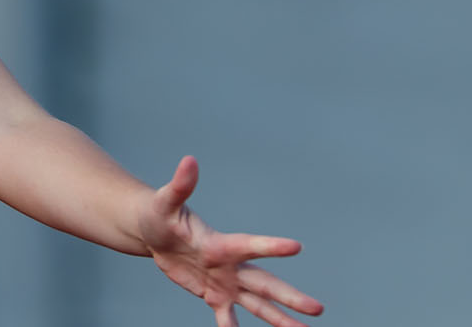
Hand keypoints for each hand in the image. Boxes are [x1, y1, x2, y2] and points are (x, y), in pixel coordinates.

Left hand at [137, 156, 324, 326]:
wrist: (153, 232)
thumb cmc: (160, 213)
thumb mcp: (165, 201)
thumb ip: (180, 185)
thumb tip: (189, 161)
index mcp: (221, 244)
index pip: (250, 246)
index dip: (270, 247)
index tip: (296, 247)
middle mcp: (230, 265)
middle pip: (264, 283)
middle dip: (290, 297)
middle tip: (318, 309)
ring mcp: (224, 282)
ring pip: (257, 304)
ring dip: (280, 319)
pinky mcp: (213, 295)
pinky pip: (228, 318)